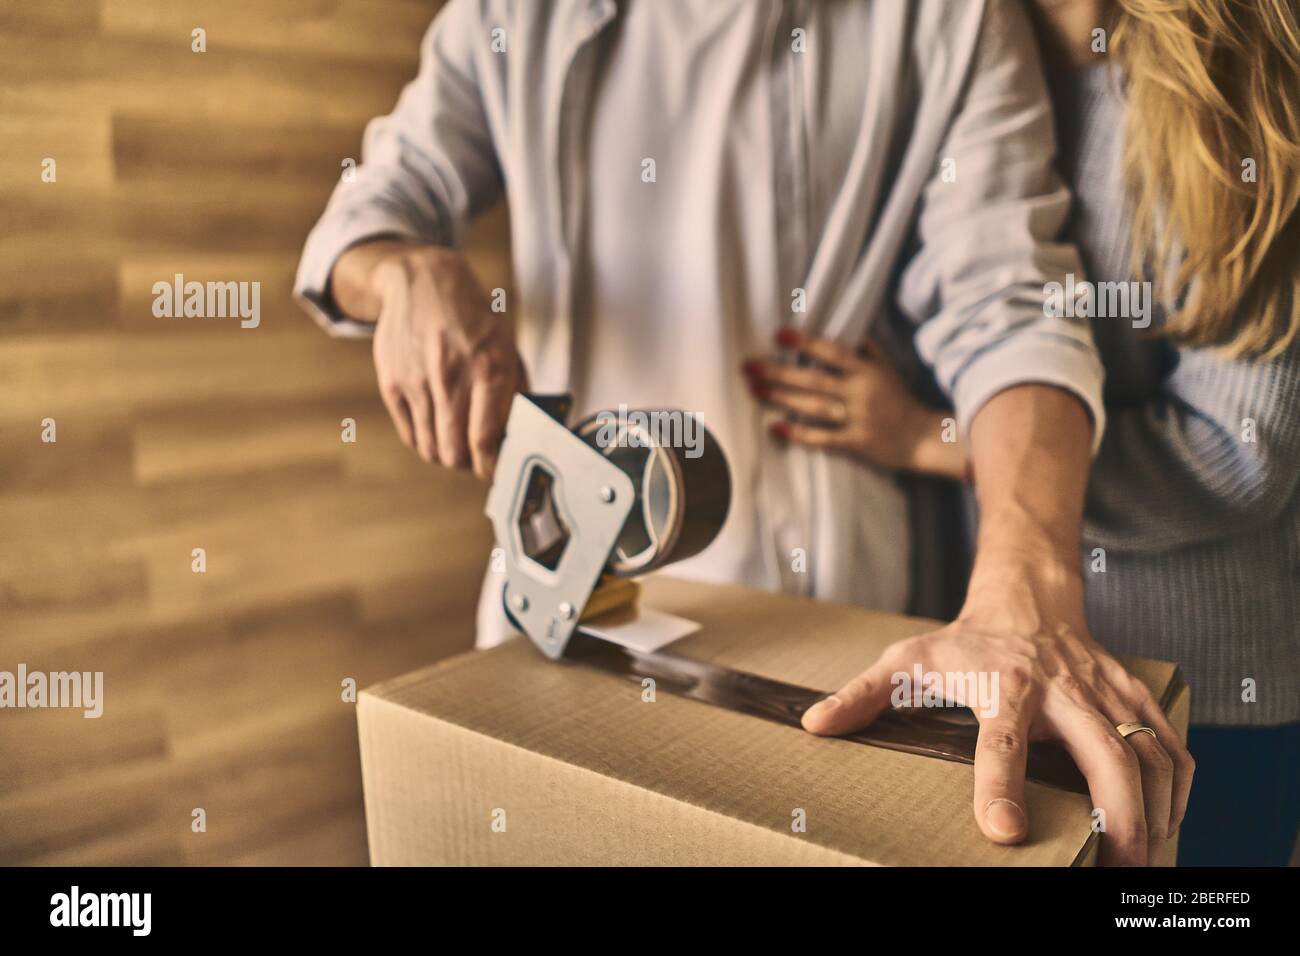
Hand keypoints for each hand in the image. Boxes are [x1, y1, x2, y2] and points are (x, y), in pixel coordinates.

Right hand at [339, 242, 526, 478]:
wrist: (423, 282)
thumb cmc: (474, 317)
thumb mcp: (507, 346)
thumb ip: (516, 391)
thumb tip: (523, 435)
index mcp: (487, 368)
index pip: (486, 440)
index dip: (493, 466)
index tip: (499, 469)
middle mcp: (450, 377)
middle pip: (455, 453)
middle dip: (470, 466)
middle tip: (479, 460)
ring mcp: (417, 382)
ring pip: (432, 449)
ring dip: (448, 457)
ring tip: (459, 446)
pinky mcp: (392, 383)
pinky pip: (411, 434)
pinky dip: (426, 443)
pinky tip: (438, 432)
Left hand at [743, 329, 965, 479]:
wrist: (924, 438)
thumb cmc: (902, 401)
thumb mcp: (889, 370)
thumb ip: (870, 351)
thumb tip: (854, 331)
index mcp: (867, 372)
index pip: (832, 352)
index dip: (805, 343)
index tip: (778, 335)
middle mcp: (861, 393)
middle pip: (813, 380)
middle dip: (777, 372)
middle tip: (747, 366)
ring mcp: (858, 418)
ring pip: (813, 407)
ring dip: (781, 399)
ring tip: (753, 391)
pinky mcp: (856, 443)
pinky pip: (822, 438)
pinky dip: (798, 434)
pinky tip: (774, 428)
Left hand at [802, 558, 1194, 865]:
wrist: (1028, 595)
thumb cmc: (965, 638)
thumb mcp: (907, 659)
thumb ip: (862, 694)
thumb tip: (813, 724)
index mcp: (1003, 686)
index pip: (1002, 744)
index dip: (1001, 788)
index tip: (1004, 833)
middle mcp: (1062, 690)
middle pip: (1105, 756)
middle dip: (1120, 816)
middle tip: (1118, 867)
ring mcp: (1105, 693)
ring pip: (1149, 753)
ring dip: (1158, 810)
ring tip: (1146, 862)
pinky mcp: (1132, 696)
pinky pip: (1170, 744)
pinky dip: (1179, 786)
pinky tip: (1171, 821)